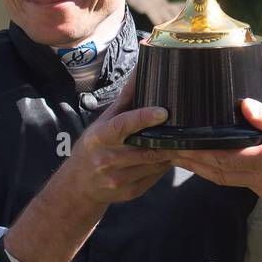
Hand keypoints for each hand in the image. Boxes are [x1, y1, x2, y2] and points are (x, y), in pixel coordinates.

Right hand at [57, 73, 173, 208]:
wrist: (79, 184)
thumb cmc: (94, 146)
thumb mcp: (104, 121)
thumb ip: (126, 98)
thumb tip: (141, 69)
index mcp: (100, 137)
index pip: (124, 125)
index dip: (144, 118)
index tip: (164, 112)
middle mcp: (107, 159)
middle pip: (146, 149)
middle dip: (166, 139)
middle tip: (182, 128)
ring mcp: (118, 179)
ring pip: (155, 164)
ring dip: (168, 153)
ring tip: (176, 141)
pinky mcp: (129, 193)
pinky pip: (155, 177)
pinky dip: (163, 167)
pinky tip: (165, 157)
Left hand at [173, 99, 261, 224]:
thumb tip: (244, 105)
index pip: (222, 157)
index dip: (195, 153)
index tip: (174, 143)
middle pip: (216, 172)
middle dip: (190, 161)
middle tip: (167, 149)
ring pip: (225, 180)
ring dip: (202, 169)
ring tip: (182, 155)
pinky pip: (239, 183)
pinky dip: (221, 172)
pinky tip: (215, 162)